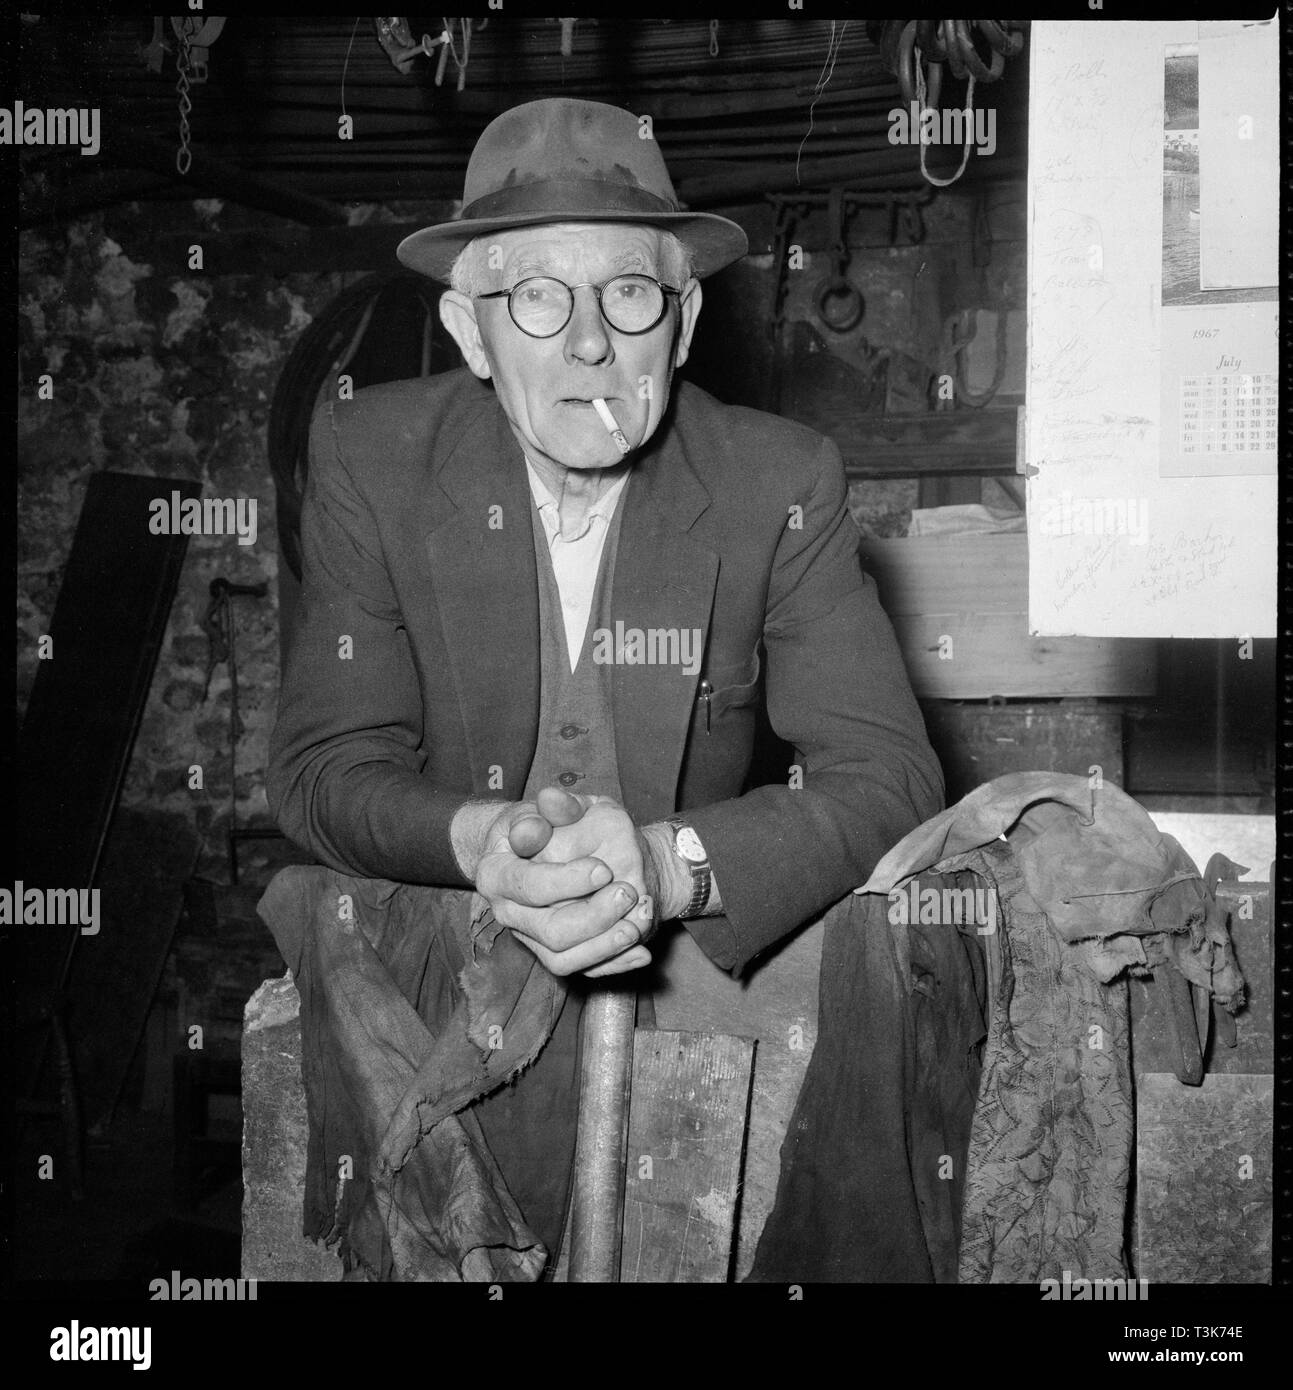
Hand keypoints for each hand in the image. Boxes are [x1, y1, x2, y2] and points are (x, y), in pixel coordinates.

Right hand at [469, 792, 652, 977]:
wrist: (543, 849)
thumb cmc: (542, 824)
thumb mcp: (547, 807)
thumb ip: (553, 806)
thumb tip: (551, 799)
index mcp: (496, 873)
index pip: (528, 885)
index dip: (566, 881)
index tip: (604, 869)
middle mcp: (507, 912)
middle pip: (549, 930)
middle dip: (593, 916)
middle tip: (628, 893)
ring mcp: (529, 937)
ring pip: (563, 959)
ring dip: (604, 946)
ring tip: (636, 925)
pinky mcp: (552, 954)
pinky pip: (581, 970)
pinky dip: (613, 965)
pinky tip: (640, 952)